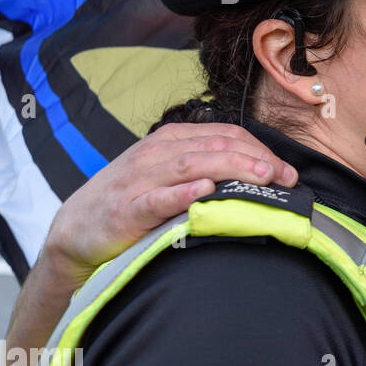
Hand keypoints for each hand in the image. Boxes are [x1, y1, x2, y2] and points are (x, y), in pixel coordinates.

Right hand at [43, 122, 297, 289]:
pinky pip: (157, 198)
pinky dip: (183, 193)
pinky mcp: (126, 210)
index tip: (289, 173)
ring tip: (262, 178)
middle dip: (257, 160)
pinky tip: (205, 192)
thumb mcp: (170, 174)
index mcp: (172, 140)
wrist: (76, 230)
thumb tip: (262, 175)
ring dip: (232, 169)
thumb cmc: (133, 200)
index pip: (227, 136)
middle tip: (286, 177)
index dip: (262, 151)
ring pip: (193, 165)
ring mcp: (140, 180)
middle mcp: (158, 154)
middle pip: (216, 147)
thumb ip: (208, 168)